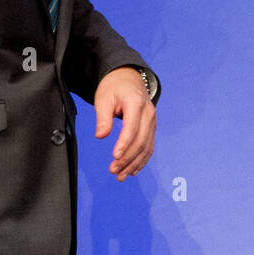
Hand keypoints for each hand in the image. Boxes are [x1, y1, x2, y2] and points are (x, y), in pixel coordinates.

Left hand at [94, 66, 156, 180]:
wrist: (128, 78)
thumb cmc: (114, 87)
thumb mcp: (103, 98)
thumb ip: (103, 117)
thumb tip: (101, 136)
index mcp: (136, 103)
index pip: (132, 127)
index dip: (124, 144)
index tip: (115, 157)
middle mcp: (148, 113)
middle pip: (141, 140)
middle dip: (128, 158)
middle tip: (113, 171)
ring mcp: (152, 121)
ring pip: (146, 147)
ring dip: (134, 163)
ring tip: (121, 176)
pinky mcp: (151, 127)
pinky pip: (149, 146)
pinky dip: (142, 160)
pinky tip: (133, 170)